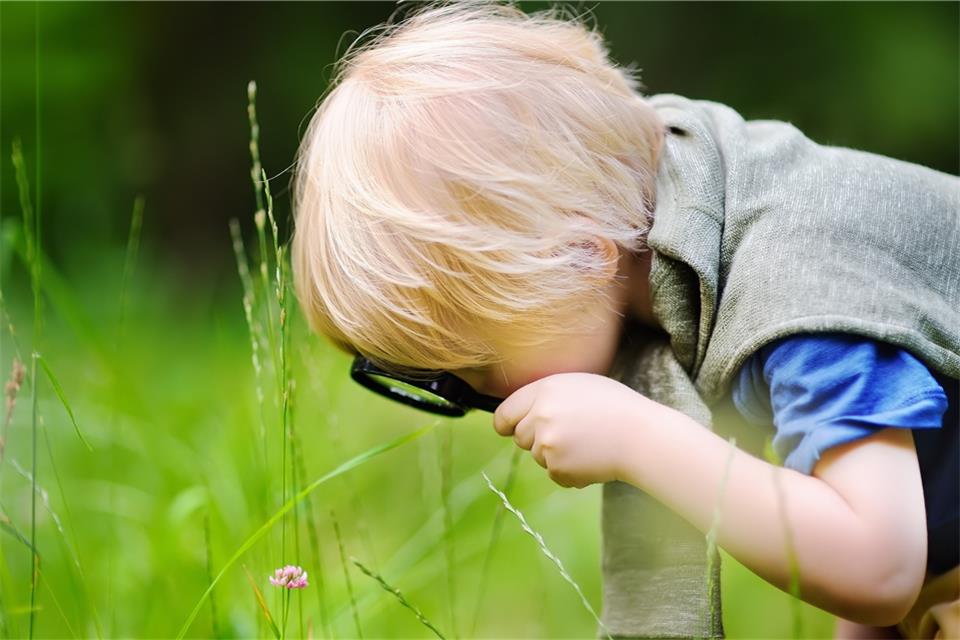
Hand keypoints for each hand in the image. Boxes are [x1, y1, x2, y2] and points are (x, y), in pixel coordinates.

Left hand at [492, 372, 660, 487]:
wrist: (642, 437)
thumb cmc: (615, 407)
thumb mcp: (578, 385)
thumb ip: (546, 396)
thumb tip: (522, 412)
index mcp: (544, 390)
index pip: (505, 413)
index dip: (506, 423)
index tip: (508, 428)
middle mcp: (540, 416)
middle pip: (520, 437)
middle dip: (537, 439)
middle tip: (568, 434)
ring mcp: (547, 444)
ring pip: (538, 457)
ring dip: (555, 455)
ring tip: (586, 444)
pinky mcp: (557, 469)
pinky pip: (554, 473)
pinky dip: (569, 471)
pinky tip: (591, 458)